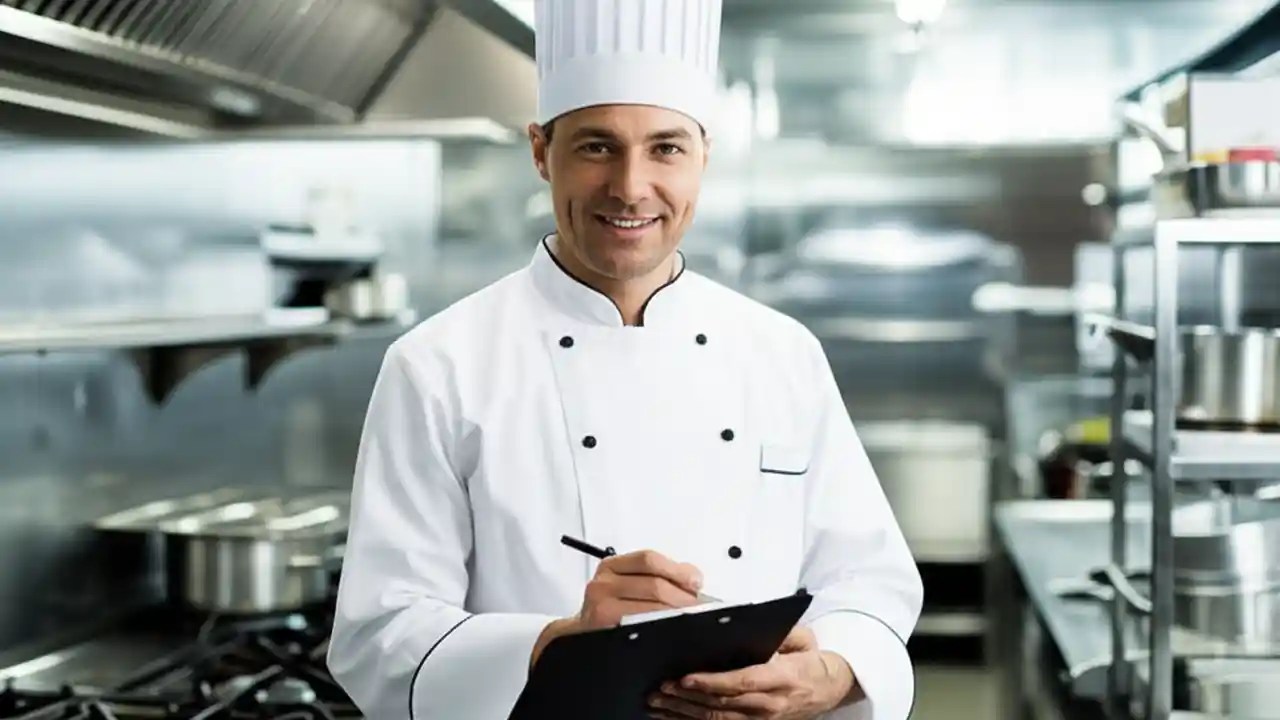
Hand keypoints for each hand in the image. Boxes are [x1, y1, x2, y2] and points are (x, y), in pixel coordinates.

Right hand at [530, 550, 703, 666]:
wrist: (584, 633)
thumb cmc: (612, 607)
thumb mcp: (629, 582)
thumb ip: (660, 574)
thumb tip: (693, 578)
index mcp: (611, 566)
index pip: (648, 559)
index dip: (676, 570)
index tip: (695, 582)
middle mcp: (603, 583)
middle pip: (653, 585)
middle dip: (682, 598)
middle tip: (697, 607)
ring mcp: (602, 607)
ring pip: (650, 608)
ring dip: (675, 615)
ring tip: (688, 619)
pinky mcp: (605, 630)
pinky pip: (640, 628)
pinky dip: (660, 629)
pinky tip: (669, 630)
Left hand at [647, 627, 857, 719]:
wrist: (829, 688)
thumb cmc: (811, 661)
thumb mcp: (803, 638)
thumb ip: (781, 633)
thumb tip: (751, 624)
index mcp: (781, 678)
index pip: (742, 682)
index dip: (713, 682)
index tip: (687, 677)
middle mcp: (769, 704)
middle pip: (723, 704)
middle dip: (687, 697)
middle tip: (660, 687)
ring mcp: (761, 719)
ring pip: (716, 718)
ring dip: (683, 711)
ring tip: (657, 701)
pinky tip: (671, 715)